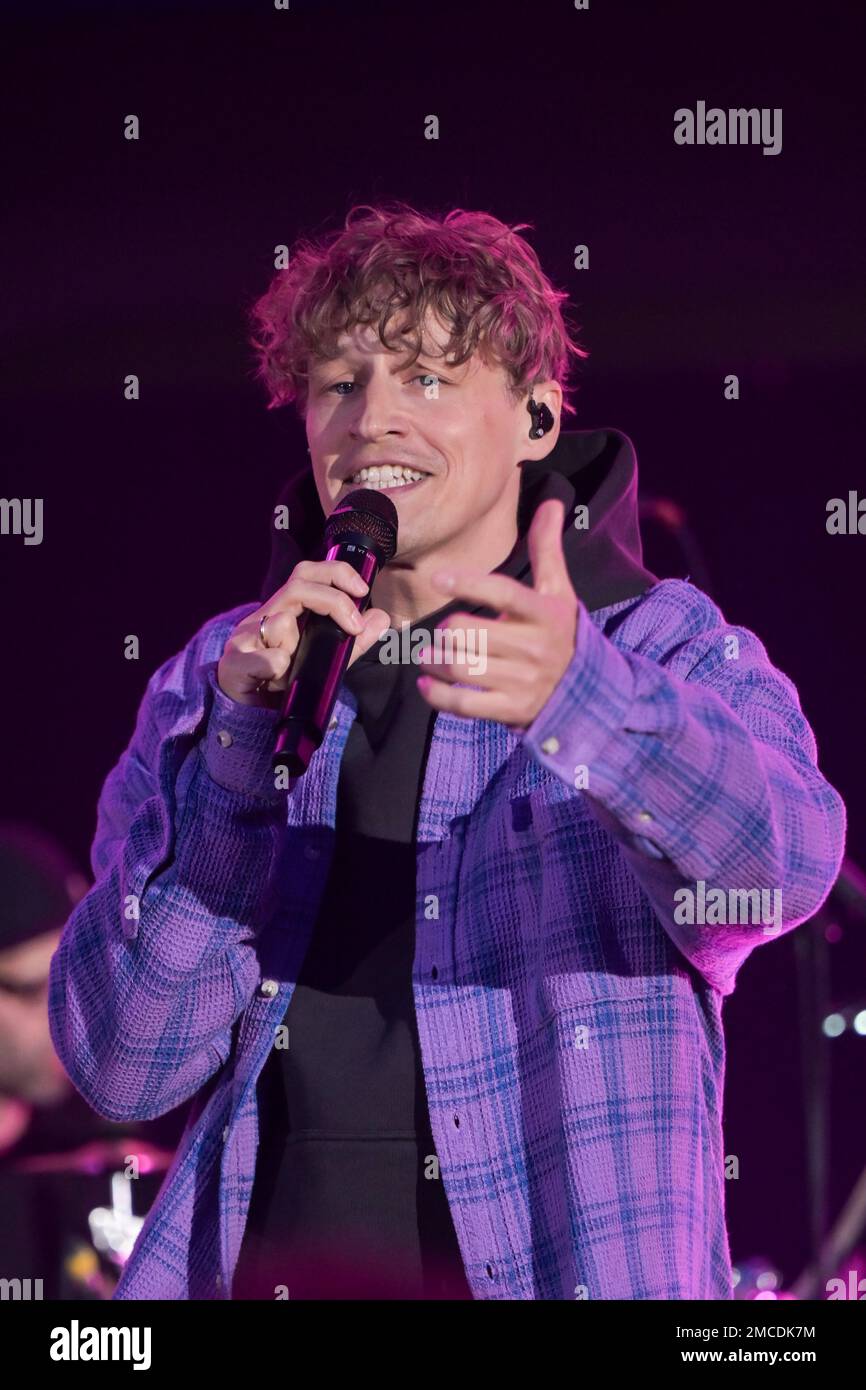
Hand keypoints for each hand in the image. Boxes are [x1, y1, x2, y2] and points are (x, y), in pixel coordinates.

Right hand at [218, 559, 389, 706]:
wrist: (248, 716)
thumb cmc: (284, 681)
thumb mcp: (326, 658)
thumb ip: (355, 641)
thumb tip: (381, 617)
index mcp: (284, 610)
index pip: (307, 574)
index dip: (336, 573)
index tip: (362, 590)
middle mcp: (263, 616)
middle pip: (297, 586)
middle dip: (333, 601)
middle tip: (354, 625)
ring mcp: (246, 638)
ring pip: (280, 623)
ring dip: (294, 648)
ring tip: (290, 670)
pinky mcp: (234, 663)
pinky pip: (265, 658)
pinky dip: (276, 667)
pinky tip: (274, 678)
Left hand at [415, 498, 579, 727]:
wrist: (588, 692)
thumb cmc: (560, 632)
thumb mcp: (558, 591)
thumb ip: (547, 548)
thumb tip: (551, 501)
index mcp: (544, 613)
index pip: (503, 591)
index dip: (468, 583)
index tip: (438, 577)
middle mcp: (535, 647)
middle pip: (468, 632)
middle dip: (445, 630)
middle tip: (442, 631)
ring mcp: (524, 682)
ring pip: (461, 667)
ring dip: (434, 661)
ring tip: (428, 655)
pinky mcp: (513, 710)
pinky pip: (464, 703)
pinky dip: (436, 694)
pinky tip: (427, 683)